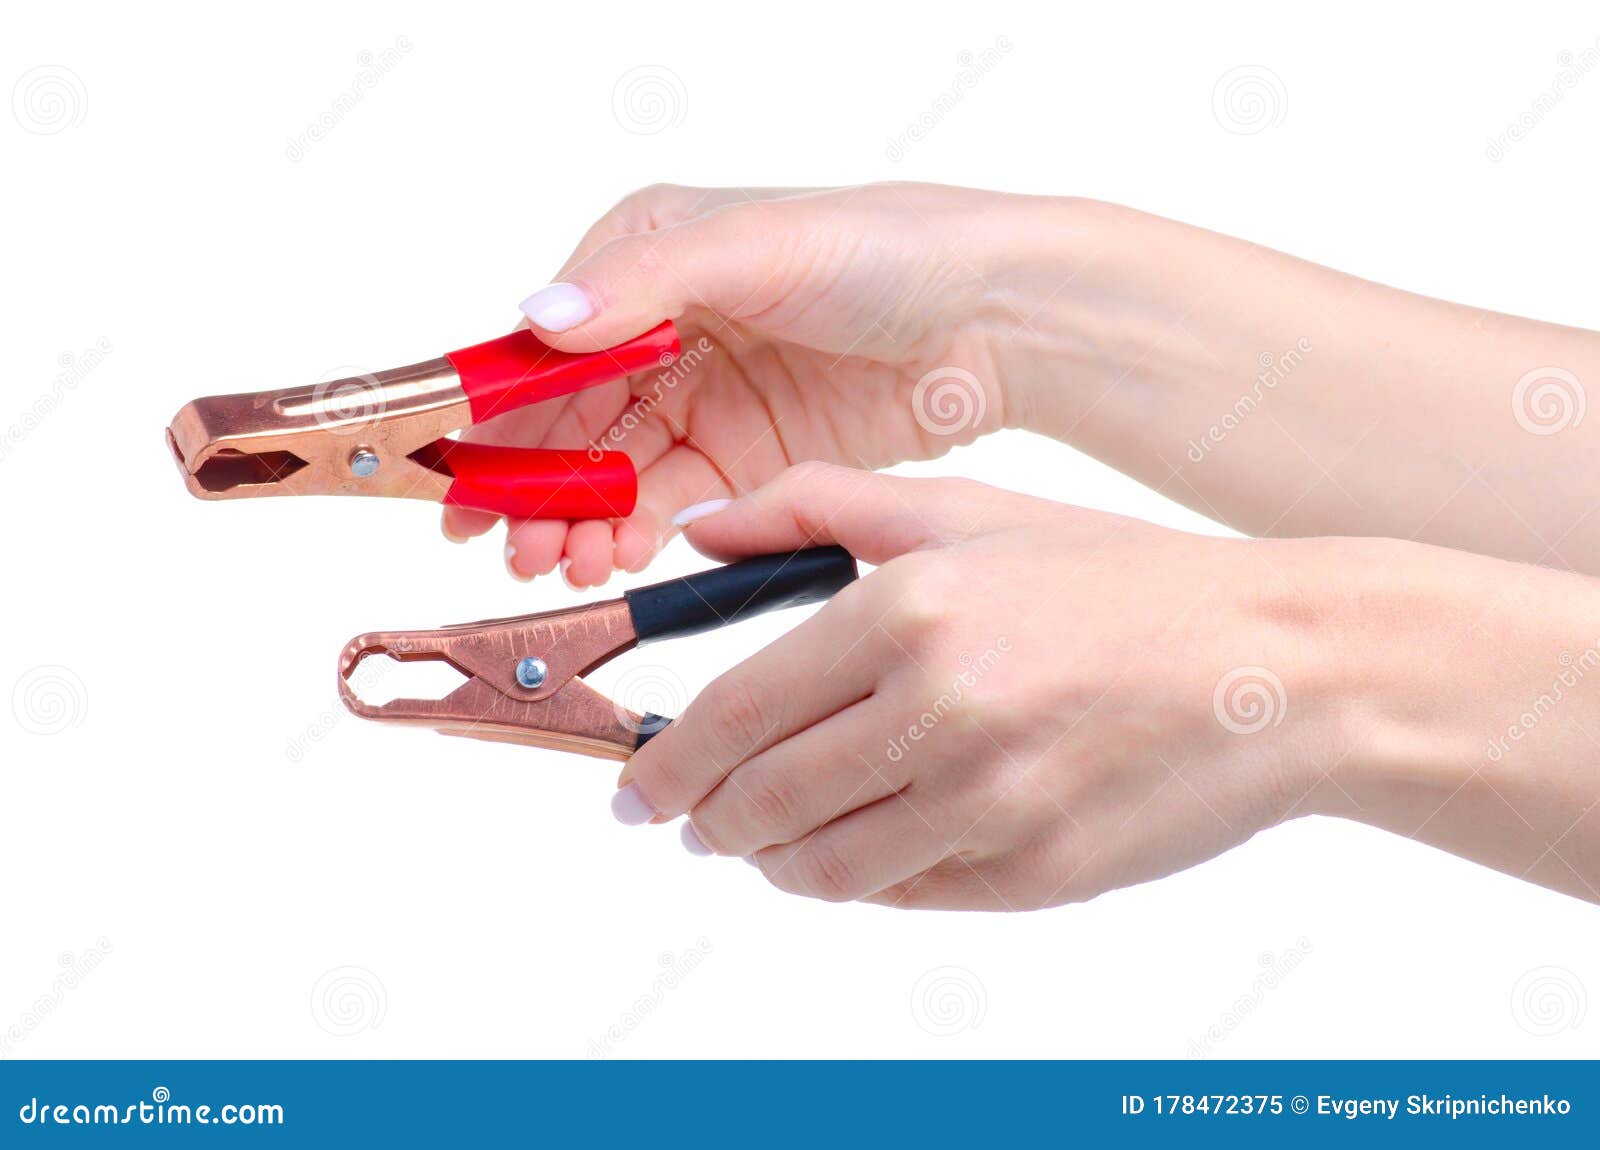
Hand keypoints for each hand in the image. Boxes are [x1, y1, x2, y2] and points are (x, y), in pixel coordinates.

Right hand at [442, 183, 1048, 583]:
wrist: (993, 319)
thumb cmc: (886, 249)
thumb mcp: (756, 246)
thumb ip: (642, 283)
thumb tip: (540, 319)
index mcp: (647, 259)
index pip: (545, 347)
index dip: (498, 417)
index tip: (464, 480)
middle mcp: (663, 329)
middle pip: (569, 423)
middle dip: (535, 487)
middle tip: (515, 547)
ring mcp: (704, 398)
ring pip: (613, 473)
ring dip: (581, 521)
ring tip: (566, 563)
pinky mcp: (747, 457)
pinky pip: (672, 503)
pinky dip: (640, 533)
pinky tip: (623, 556)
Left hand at [613, 463, 1599, 908]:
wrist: (1280, 663)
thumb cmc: (1121, 583)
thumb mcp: (967, 510)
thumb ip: (815, 510)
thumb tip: (697, 529)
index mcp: (907, 610)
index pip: (735, 715)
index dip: (668, 767)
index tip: (640, 791)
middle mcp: (941, 711)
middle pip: (761, 806)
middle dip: (707, 823)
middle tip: (695, 821)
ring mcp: (992, 805)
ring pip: (822, 869)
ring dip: (774, 863)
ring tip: (769, 842)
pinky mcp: (1039, 874)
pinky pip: (906, 898)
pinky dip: (864, 881)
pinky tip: (868, 847)